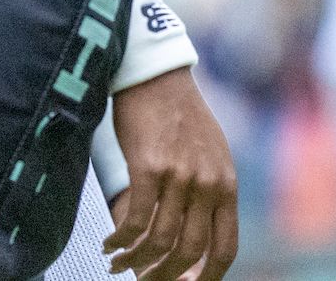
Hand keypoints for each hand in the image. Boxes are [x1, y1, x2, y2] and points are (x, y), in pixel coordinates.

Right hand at [101, 67, 237, 279]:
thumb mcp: (211, 153)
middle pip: (189, 252)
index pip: (225, 248)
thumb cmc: (178, 113)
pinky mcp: (148, 167)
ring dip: (135, 261)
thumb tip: (196, 233)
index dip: (207, 277)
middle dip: (163, 275)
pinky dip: (120, 239)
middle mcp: (208, 184)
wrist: (155, 74)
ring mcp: (179, 177)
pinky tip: (109, 242)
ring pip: (159, 242)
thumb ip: (210, 190)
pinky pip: (135, 220)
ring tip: (117, 264)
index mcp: (226, 184)